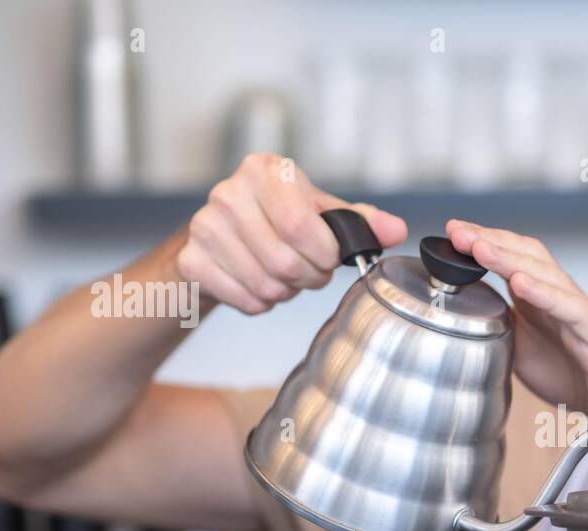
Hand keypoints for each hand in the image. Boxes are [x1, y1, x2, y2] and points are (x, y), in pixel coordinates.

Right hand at [176, 153, 407, 314]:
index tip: (327, 258)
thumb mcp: (320, 212)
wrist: (221, 236)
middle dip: (308, 278)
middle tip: (307, 271)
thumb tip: (396, 230)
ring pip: (266, 284)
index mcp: (266, 171)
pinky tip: (257, 283)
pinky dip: (260, 302)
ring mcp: (204, 225)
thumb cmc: (276, 220)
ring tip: (282, 275)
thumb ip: (360, 222)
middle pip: (286, 261)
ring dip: (285, 291)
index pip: (303, 227)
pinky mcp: (191, 259)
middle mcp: (229, 192)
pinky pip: (244, 299)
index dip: (323, 255)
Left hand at [444, 220, 587, 423]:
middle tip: (455, 231)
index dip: (483, 242)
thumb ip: (498, 327)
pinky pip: (570, 307)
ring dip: (508, 258)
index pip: (513, 257)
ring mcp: (579, 311)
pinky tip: (519, 284)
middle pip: (526, 254)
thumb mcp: (521, 350)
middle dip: (489, 239)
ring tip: (478, 247)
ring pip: (545, 274)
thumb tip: (461, 310)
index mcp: (541, 299)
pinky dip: (544, 293)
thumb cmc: (577, 375)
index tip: (451, 233)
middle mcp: (560, 297)